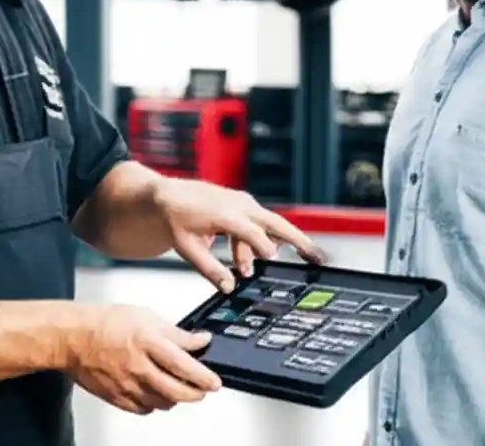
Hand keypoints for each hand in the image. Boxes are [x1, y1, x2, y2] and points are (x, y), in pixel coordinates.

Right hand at [67, 305, 221, 414]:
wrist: (74, 338)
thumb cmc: (107, 323)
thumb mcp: (147, 316)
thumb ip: (176, 332)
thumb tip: (200, 340)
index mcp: (147, 342)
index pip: (184, 365)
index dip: (203, 376)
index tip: (214, 380)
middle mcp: (139, 366)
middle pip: (177, 391)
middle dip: (196, 393)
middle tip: (203, 388)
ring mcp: (127, 385)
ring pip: (163, 403)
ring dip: (176, 398)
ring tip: (179, 387)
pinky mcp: (118, 398)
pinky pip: (144, 409)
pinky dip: (155, 403)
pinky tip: (155, 392)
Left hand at [150, 177, 327, 291]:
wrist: (167, 196)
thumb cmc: (175, 217)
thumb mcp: (187, 247)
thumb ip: (209, 269)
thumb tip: (228, 287)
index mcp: (226, 213)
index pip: (252, 231)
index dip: (263, 248)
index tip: (271, 261)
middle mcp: (240, 205)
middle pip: (277, 223)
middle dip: (299, 240)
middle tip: (317, 257)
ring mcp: (244, 203)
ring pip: (271, 225)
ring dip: (273, 247)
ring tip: (267, 267)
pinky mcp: (243, 205)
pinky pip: (259, 225)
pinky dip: (259, 243)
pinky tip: (245, 263)